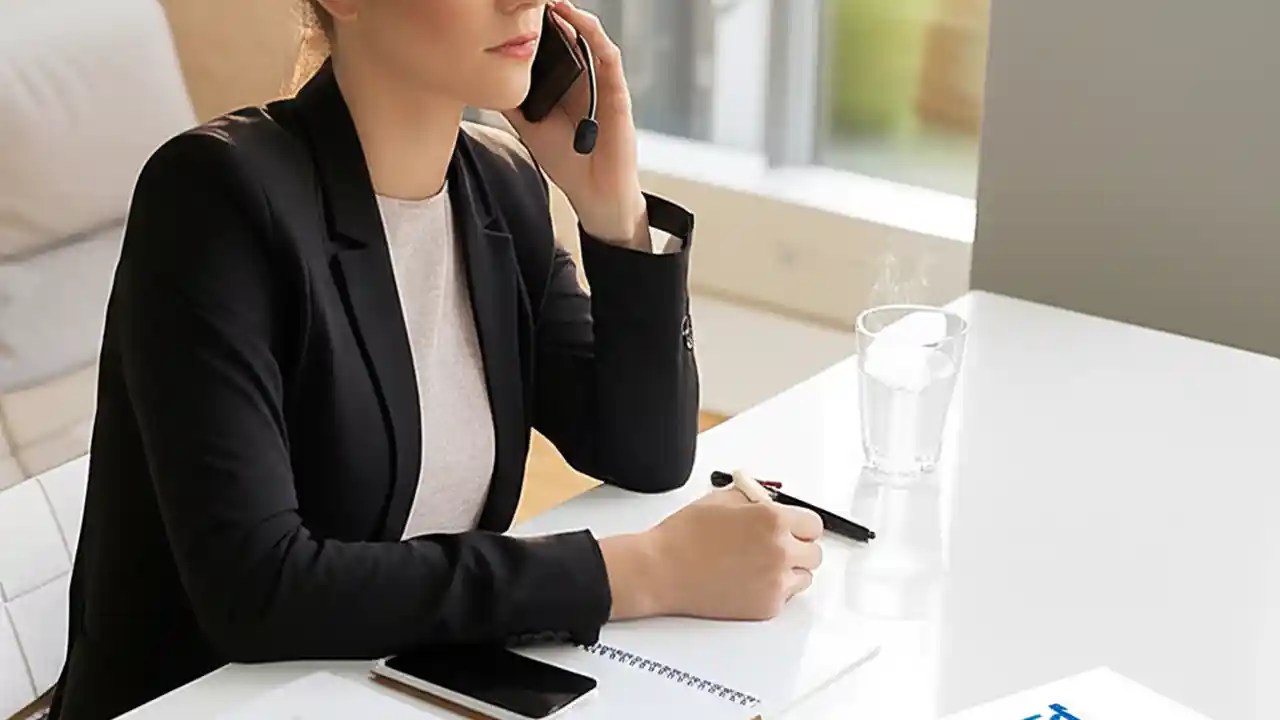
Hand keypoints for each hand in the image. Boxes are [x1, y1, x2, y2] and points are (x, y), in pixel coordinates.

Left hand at [502, 1, 646, 248]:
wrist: (594, 193)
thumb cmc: (566, 161)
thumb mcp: (528, 126)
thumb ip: (512, 101)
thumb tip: (483, 79)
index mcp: (562, 82)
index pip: (548, 43)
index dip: (533, 23)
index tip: (512, 8)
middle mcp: (582, 76)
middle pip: (567, 32)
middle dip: (549, 12)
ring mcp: (601, 81)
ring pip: (588, 35)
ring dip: (570, 13)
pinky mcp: (616, 90)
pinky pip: (607, 54)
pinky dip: (592, 33)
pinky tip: (574, 19)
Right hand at [600, 490, 823, 620]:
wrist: (661, 570)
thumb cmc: (683, 536)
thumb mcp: (720, 499)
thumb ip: (753, 500)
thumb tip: (768, 502)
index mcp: (772, 520)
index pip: (813, 524)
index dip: (800, 525)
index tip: (793, 528)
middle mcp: (780, 551)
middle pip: (814, 553)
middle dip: (798, 547)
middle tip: (778, 547)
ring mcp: (775, 582)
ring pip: (804, 577)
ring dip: (790, 570)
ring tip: (761, 565)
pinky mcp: (766, 606)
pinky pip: (784, 597)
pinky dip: (772, 590)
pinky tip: (748, 580)